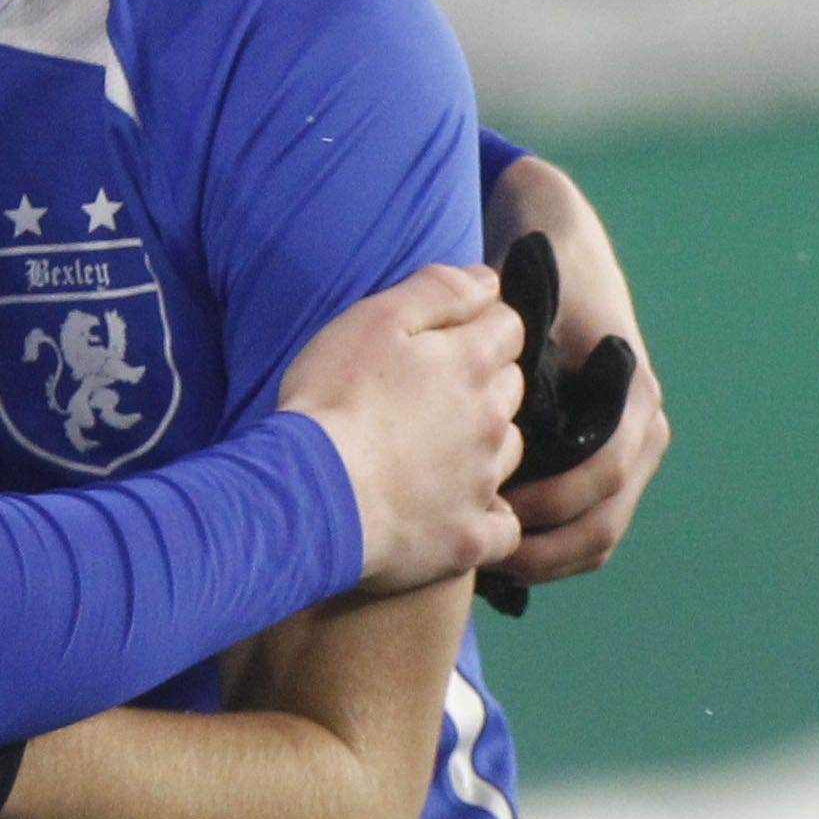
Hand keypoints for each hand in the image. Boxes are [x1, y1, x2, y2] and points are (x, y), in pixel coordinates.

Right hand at [278, 262, 524, 593]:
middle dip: (481, 384)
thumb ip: (439, 290)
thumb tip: (488, 279)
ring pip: (506, 453)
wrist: (309, 495)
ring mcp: (484, 483)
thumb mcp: (375, 319)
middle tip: (425, 396)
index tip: (441, 342)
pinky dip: (485, 519)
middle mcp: (493, 421)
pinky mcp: (469, 539)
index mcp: (473, 362)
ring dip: (482, 447)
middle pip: (510, 388)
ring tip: (429, 453)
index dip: (477, 327)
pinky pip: (502, 529)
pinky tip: (455, 513)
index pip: (509, 327)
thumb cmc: (332, 400)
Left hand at [474, 232, 634, 616]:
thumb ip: (523, 360)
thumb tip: (500, 427)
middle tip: (483, 558)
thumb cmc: (543, 272)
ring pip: (597, 535)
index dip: (550, 502)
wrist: (560, 245)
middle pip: (604, 522)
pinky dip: (548, 547)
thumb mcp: (535, 305)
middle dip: (545, 551)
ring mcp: (630, 449)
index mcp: (632, 394)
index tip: (494, 509)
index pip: (603, 472)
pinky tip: (496, 548)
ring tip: (485, 563)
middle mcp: (643, 427)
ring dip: (545, 558)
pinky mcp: (606, 462)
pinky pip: (586, 525)